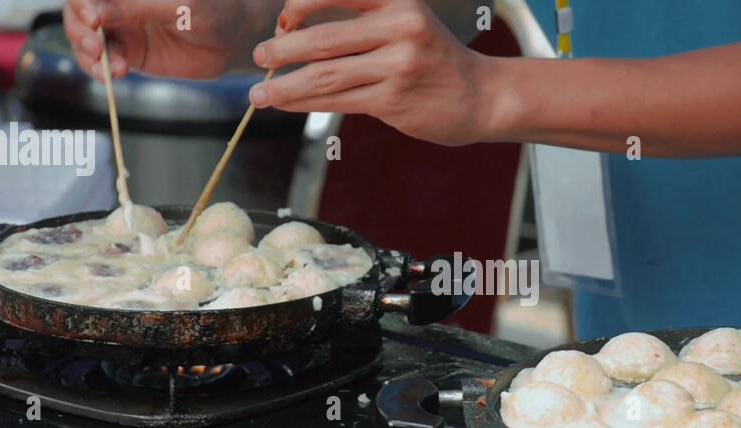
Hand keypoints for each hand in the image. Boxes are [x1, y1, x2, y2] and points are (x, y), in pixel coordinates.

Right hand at [65, 0, 279, 80]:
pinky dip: (101, 69)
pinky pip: (104, 61)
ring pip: (85, 37)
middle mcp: (119, 3)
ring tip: (108, 67)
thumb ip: (140, 8)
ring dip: (88, 53)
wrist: (235, 40)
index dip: (83, 3)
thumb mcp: (181, 6)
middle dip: (80, 29)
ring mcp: (122, 27)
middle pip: (79, 11)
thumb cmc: (215, 10)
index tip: (93, 19)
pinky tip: (113, 74)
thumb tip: (98, 12)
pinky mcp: (130, 53)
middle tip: (96, 46)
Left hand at [250, 0, 499, 146]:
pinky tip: (288, 104)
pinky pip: (338, 101)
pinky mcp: (394, 100)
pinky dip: (306, 104)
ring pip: (325, 76)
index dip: (297, 7)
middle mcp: (399, 28)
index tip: (281, 23)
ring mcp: (397, 66)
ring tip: (260, 94)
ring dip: (285, 86)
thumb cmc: (434, 59)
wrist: (480, 96)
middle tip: (260, 57)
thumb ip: (362, 20)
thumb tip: (296, 31)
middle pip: (322, 39)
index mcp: (397, 0)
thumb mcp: (407, 20)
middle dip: (281, 51)